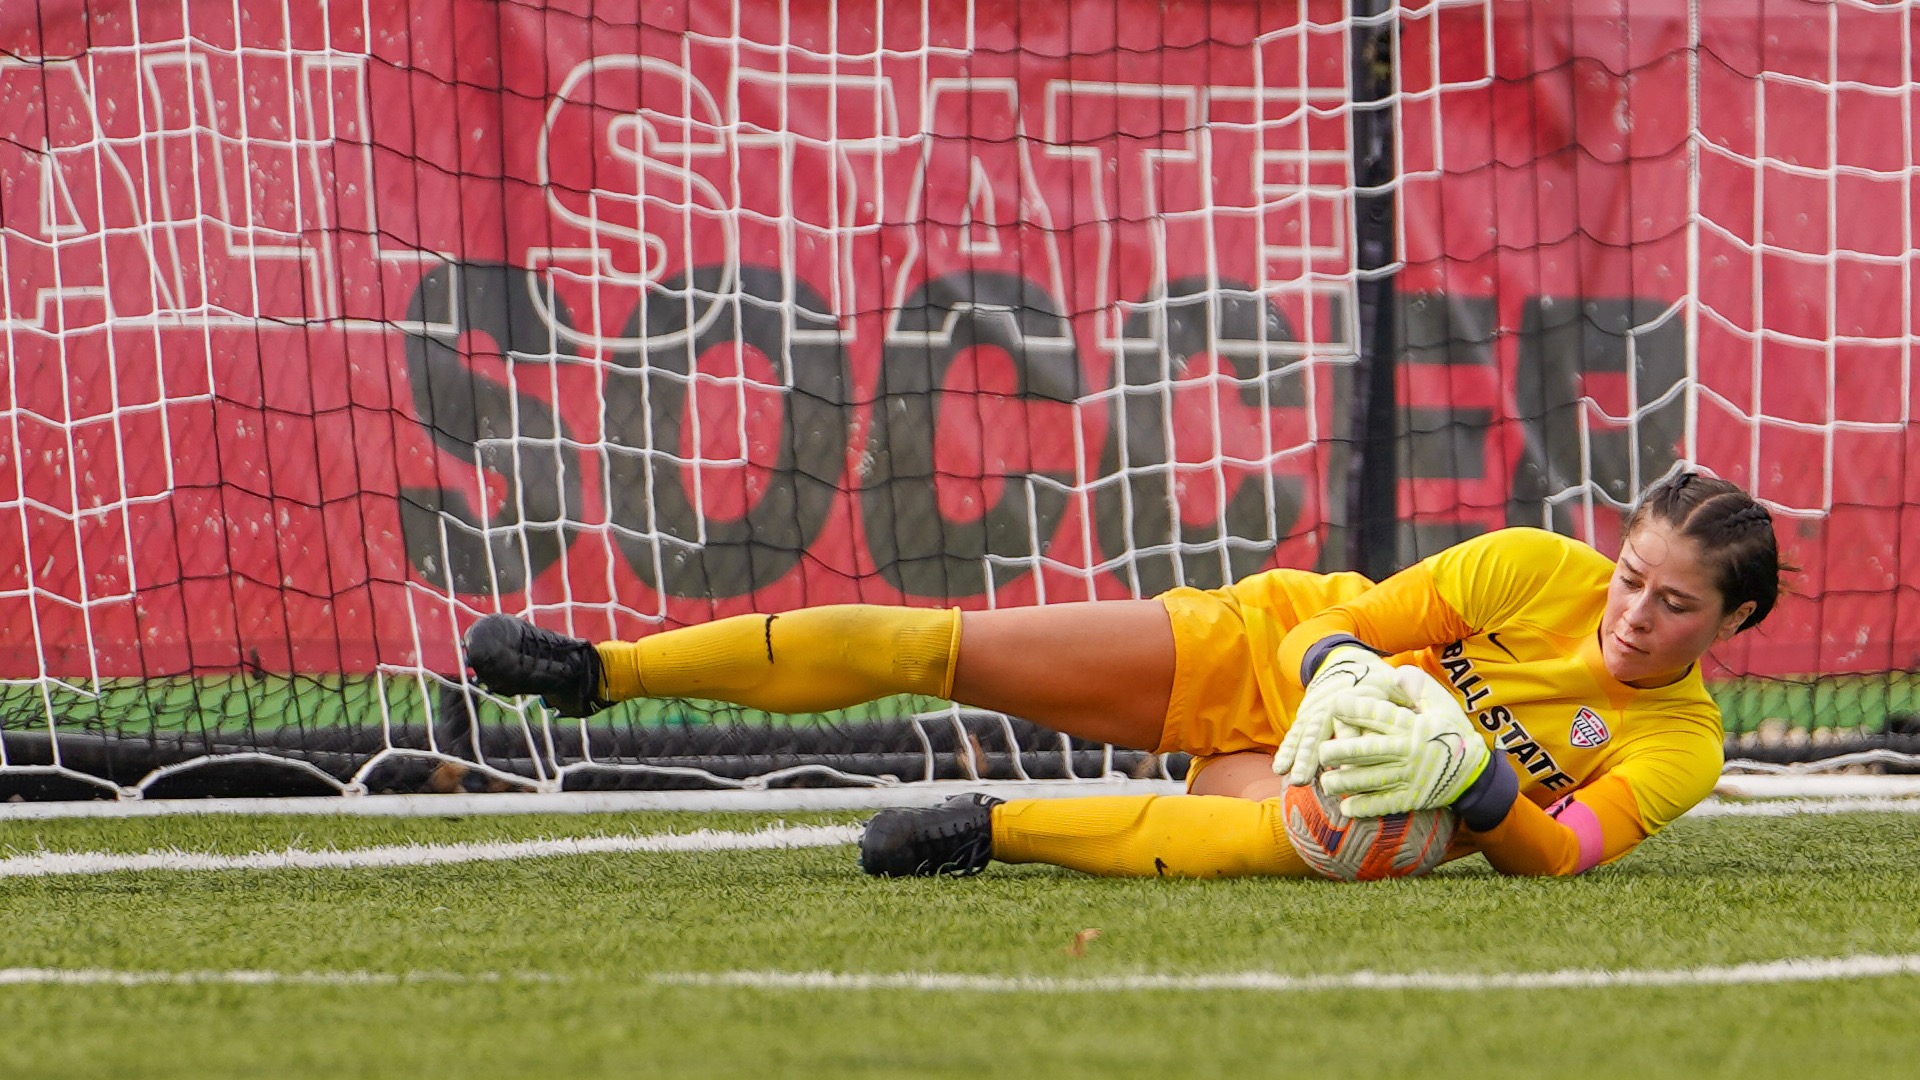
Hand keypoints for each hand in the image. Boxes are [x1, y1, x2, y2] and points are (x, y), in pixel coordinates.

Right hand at [1273, 643, 1407, 785]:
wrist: (1347, 661)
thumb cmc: (1379, 682)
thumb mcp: (1395, 685)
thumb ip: (1405, 699)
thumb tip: (1416, 710)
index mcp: (1357, 695)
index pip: (1352, 721)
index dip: (1347, 741)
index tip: (1346, 767)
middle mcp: (1332, 702)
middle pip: (1320, 730)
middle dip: (1310, 755)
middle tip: (1303, 779)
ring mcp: (1316, 708)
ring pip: (1304, 733)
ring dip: (1294, 756)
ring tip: (1286, 776)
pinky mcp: (1306, 714)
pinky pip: (1295, 733)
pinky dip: (1286, 749)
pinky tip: (1279, 768)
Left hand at [1317, 666, 1489, 817]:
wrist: (1476, 772)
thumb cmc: (1452, 731)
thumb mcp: (1441, 703)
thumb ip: (1417, 686)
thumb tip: (1395, 674)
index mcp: (1412, 725)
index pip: (1378, 715)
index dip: (1354, 709)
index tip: (1334, 705)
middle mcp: (1408, 751)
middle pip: (1368, 750)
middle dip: (1340, 751)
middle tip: (1321, 752)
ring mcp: (1409, 777)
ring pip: (1371, 779)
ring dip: (1345, 782)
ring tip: (1326, 783)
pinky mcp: (1411, 798)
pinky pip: (1385, 804)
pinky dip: (1364, 807)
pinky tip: (1346, 807)